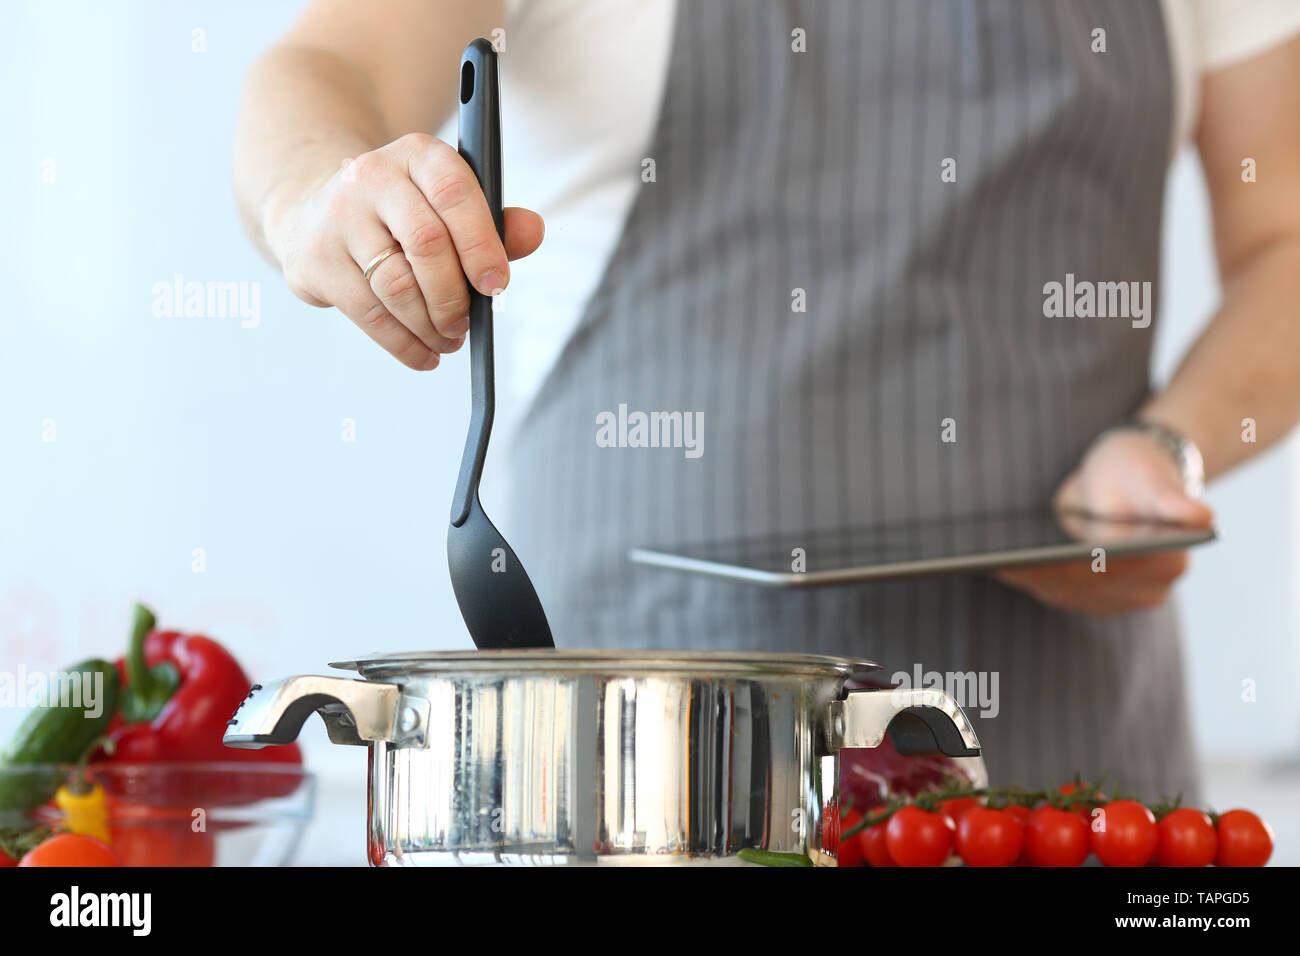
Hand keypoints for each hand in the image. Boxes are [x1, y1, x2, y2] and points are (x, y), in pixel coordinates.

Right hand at [266, 132, 544, 369]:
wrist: (315, 210)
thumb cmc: (404, 213)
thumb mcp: (447, 204)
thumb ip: (495, 222)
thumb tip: (534, 232)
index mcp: (417, 153)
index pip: (454, 193)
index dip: (481, 244)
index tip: (497, 286)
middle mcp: (372, 176)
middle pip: (427, 245)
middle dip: (455, 297)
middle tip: (467, 324)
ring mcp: (338, 217)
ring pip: (397, 287)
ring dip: (431, 326)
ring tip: (448, 339)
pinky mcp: (317, 260)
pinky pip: (369, 314)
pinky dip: (404, 344)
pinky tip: (424, 354)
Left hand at [995, 428, 1214, 614]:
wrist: (1127, 479)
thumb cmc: (1139, 470)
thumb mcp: (1153, 475)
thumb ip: (1174, 500)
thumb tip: (1203, 518)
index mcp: (1169, 562)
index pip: (1111, 570)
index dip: (1072, 564)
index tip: (1036, 557)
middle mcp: (1149, 590)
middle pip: (1082, 584)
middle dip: (1040, 571)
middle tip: (995, 558)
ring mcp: (1119, 599)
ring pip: (1063, 592)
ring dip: (1027, 578)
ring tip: (987, 561)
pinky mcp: (1092, 598)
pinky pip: (1053, 590)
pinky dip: (1027, 578)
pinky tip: (995, 563)